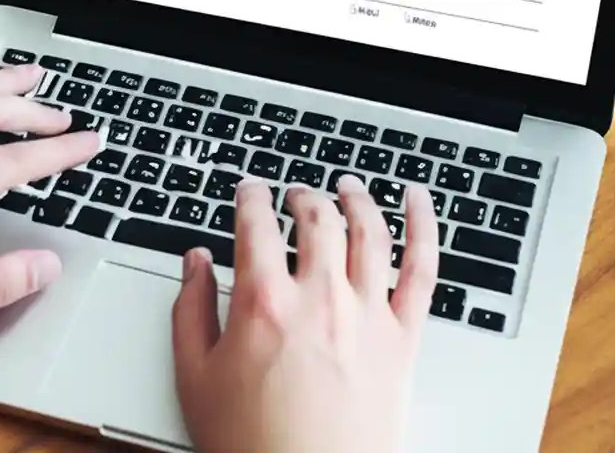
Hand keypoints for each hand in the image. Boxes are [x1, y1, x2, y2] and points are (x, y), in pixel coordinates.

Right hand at [172, 176, 439, 452]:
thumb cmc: (254, 444)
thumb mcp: (195, 377)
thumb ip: (190, 310)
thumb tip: (194, 263)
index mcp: (265, 303)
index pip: (256, 224)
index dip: (250, 198)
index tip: (249, 192)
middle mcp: (320, 297)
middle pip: (316, 218)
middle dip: (301, 195)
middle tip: (294, 194)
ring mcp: (367, 314)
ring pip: (368, 230)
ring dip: (356, 198)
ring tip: (346, 187)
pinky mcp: (403, 336)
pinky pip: (422, 267)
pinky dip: (423, 225)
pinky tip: (416, 200)